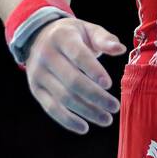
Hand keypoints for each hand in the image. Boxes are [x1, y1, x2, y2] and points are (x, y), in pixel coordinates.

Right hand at [26, 18, 128, 133]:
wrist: (38, 38)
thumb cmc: (72, 35)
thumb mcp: (87, 30)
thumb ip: (105, 39)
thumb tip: (121, 49)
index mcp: (62, 37)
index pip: (78, 55)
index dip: (93, 70)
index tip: (109, 84)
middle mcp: (46, 55)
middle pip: (72, 81)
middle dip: (95, 96)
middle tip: (114, 107)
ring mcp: (39, 74)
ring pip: (63, 97)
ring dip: (87, 111)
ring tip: (106, 119)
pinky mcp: (36, 89)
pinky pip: (51, 108)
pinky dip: (68, 121)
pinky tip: (85, 128)